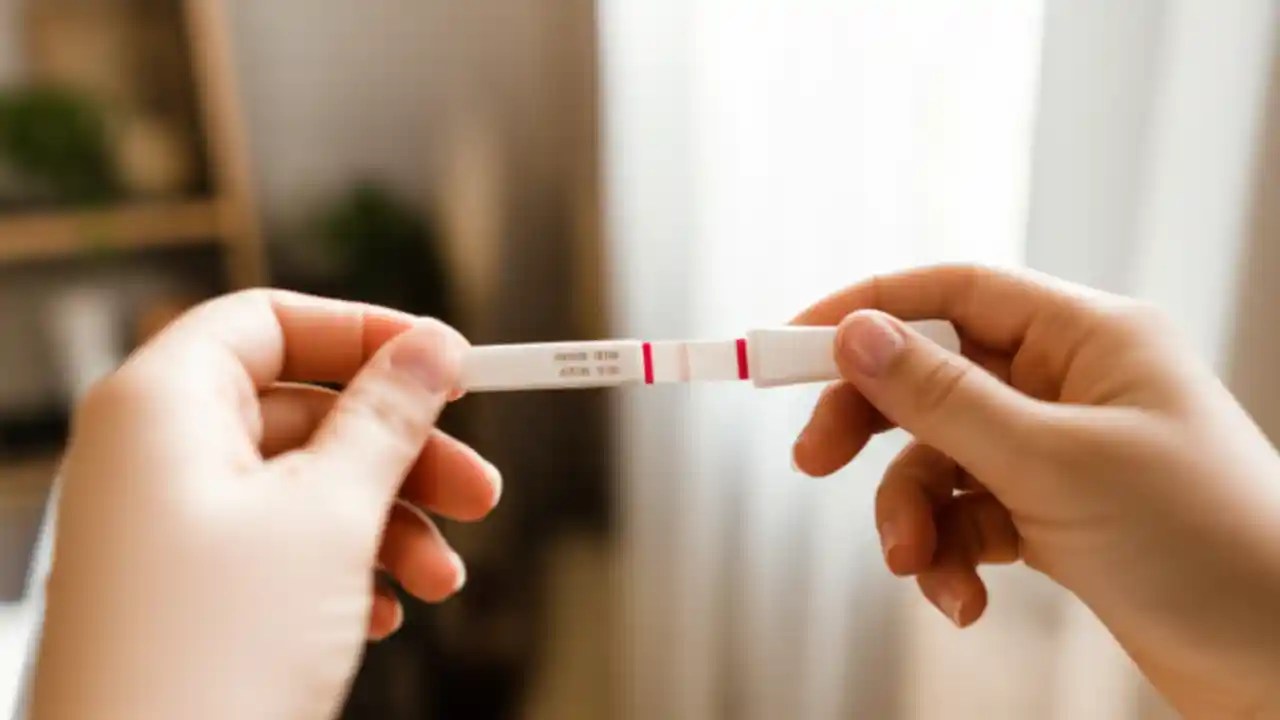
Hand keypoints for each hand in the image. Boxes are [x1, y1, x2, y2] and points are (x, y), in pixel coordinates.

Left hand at [32, 290, 500, 718]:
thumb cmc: (211, 655)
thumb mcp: (328, 517)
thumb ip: (386, 420)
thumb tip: (431, 349)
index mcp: (162, 404)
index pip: (272, 322)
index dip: (366, 334)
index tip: (449, 366)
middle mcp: (150, 456)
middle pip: (301, 412)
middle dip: (402, 454)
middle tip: (480, 494)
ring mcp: (161, 528)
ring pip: (299, 488)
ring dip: (387, 524)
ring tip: (443, 580)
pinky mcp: (179, 592)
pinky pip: (276, 547)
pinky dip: (342, 568)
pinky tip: (386, 611)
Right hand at [792, 266, 1279, 717]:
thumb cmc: (1199, 545)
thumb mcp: (1052, 463)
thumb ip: (943, 398)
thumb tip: (855, 333)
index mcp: (1089, 337)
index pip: (954, 293)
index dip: (867, 310)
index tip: (788, 346)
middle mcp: (1073, 383)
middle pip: (934, 377)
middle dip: (873, 426)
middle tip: (812, 463)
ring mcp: (1065, 452)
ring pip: (944, 459)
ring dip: (914, 515)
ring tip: (919, 568)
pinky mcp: (1060, 516)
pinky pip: (972, 515)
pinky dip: (953, 555)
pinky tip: (964, 601)